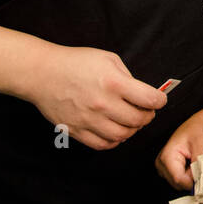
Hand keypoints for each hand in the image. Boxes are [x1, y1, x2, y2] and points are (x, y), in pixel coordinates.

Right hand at [27, 46, 165, 150]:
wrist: (42, 73)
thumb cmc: (76, 63)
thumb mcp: (108, 59)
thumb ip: (128, 77)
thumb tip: (143, 94)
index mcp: (113, 83)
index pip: (150, 99)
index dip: (159, 101)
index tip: (158, 100)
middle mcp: (103, 103)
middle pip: (139, 120)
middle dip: (147, 116)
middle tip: (145, 111)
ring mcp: (89, 120)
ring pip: (123, 135)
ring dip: (132, 130)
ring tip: (130, 121)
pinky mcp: (77, 131)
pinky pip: (103, 144)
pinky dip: (114, 140)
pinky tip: (114, 130)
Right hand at [155, 107, 202, 190]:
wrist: (195, 123)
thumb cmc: (197, 130)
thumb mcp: (201, 145)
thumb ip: (199, 165)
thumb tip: (199, 181)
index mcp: (167, 157)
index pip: (179, 180)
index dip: (193, 181)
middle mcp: (161, 164)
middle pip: (178, 184)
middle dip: (192, 179)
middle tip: (202, 166)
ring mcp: (162, 167)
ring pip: (179, 184)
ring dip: (190, 178)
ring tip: (197, 164)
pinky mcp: (167, 169)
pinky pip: (179, 180)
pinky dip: (188, 176)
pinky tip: (193, 166)